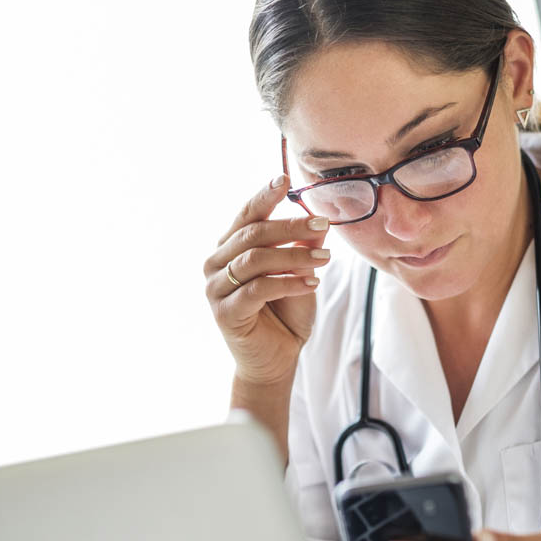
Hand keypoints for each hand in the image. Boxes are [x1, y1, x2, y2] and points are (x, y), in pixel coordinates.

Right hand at [203, 174, 330, 386]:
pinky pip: (257, 289)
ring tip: (325, 259)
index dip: (265, 196)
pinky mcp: (224, 312)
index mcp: (230, 248)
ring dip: (294, 256)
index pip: (246, 215)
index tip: (286, 180)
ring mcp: (215, 288)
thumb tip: (318, 222)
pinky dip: (287, 283)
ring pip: (255, 259)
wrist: (275, 360)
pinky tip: (310, 283)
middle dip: (291, 227)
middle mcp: (216, 263)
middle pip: (253, 234)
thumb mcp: (299, 274)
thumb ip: (303, 248)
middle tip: (323, 226)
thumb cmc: (284, 315)